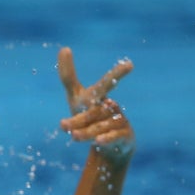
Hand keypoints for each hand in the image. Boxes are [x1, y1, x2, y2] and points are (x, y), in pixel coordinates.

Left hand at [58, 47, 134, 163]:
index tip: (129, 63)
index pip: (101, 83)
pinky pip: (114, 135)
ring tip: (73, 136)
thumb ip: (69, 77)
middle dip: (115, 77)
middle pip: (104, 93)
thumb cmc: (90, 116)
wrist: (110, 147)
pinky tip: (98, 141)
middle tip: (129, 64)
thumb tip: (64, 47)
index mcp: (97, 96)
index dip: (114, 73)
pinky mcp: (123, 136)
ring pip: (99, 123)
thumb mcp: (77, 99)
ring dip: (86, 130)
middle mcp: (109, 105)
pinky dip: (106, 138)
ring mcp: (118, 120)